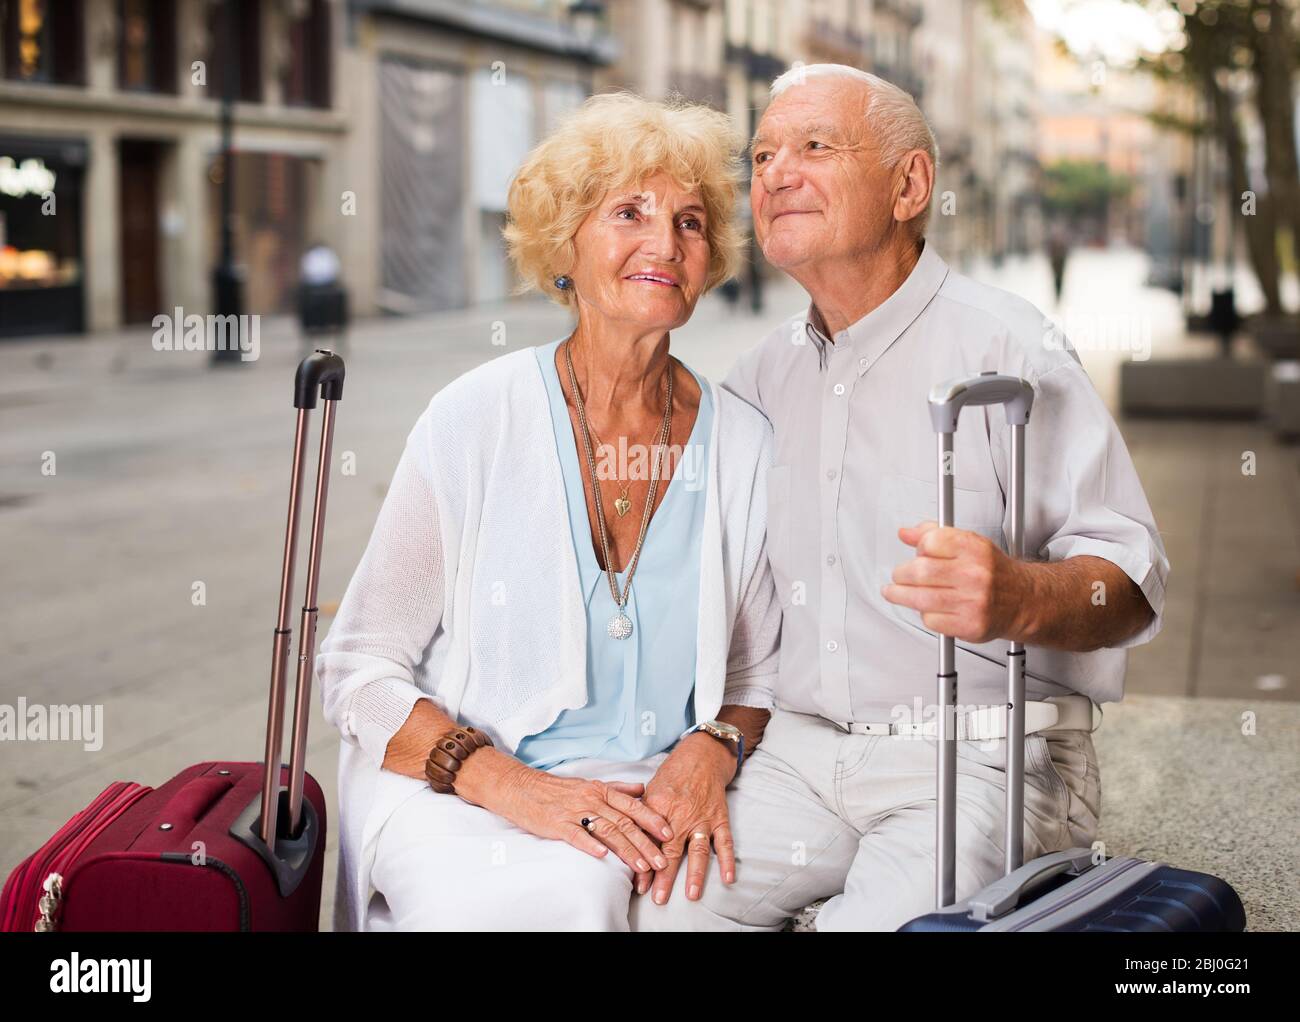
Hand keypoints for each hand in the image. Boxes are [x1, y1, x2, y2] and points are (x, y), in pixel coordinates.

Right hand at [469, 752, 672, 881]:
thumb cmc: (558, 789)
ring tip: (641, 866)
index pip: (632, 806)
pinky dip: (590, 844)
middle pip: (624, 823)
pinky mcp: (557, 823)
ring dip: (626, 850)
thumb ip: (618, 788)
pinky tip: (603, 856)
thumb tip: (642, 789)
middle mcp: (591, 799)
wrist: (523, 787)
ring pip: (606, 831)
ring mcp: (574, 811)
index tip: (669, 833)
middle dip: (645, 843)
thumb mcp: (591, 784)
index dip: (652, 820)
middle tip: (662, 860)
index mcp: (601, 790)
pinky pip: (576, 834)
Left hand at [641, 733, 737, 904]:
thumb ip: (641, 817)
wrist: (702, 756)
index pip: (648, 841)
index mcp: (659, 806)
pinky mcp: (719, 817)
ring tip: (691, 894)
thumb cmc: (673, 775)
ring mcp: (702, 817)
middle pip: (671, 849)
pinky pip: (725, 842)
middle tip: (658, 897)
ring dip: (695, 873)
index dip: (643, 863)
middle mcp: (681, 814)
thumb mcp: (651, 791)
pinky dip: (727, 860)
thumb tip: (628, 842)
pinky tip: (727, 878)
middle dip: (664, 875)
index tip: (639, 885)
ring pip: (698, 849)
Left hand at [881, 521, 1028, 643]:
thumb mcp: (970, 544)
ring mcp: (973, 601)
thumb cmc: (994, 572)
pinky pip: (931, 620)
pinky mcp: (969, 625)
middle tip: (898, 576)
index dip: (919, 547)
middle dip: (901, 575)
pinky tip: (928, 609)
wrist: (1025, 600)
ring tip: (894, 592)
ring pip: (920, 598)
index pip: (931, 542)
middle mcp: (975, 574)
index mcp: (975, 549)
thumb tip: (906, 533)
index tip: (916, 553)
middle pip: (920, 572)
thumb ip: (936, 534)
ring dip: (900, 595)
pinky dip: (924, 615)